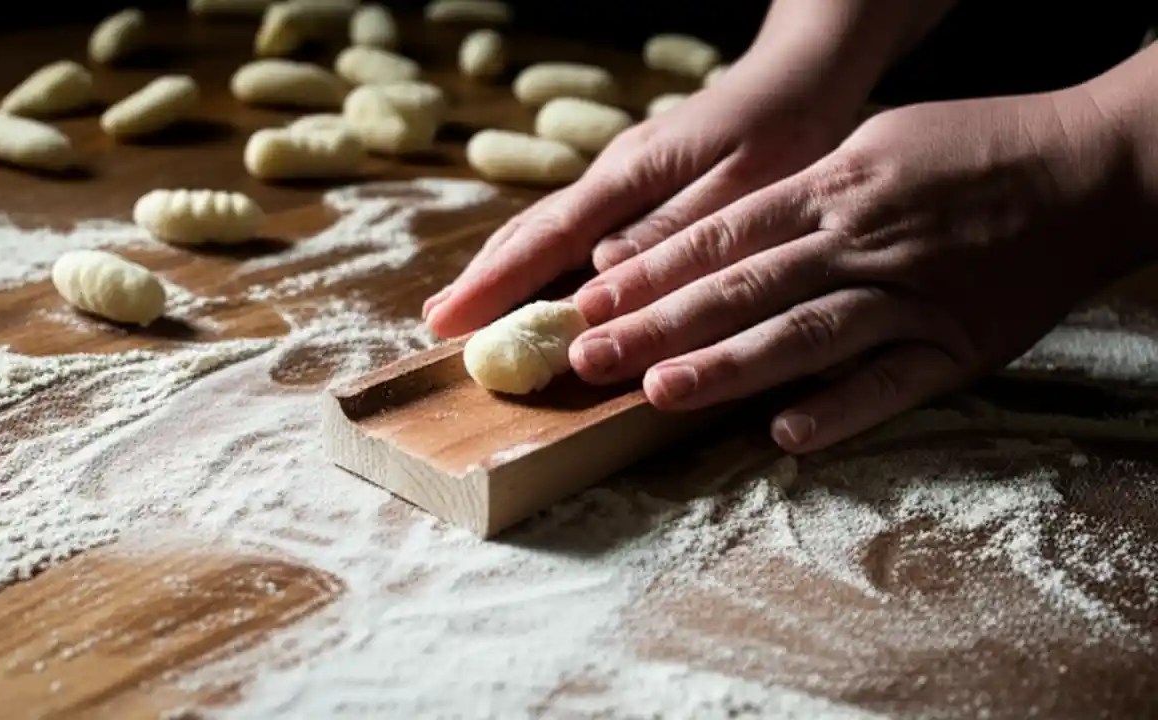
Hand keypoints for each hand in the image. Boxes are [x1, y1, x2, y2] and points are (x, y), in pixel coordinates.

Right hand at [423, 55, 856, 337]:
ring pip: (547, 227)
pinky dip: (539, 258)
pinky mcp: (637, 185)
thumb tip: (602, 271)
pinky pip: (573, 227)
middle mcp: (614, 174)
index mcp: (633, 175)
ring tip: (464, 307)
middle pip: (531, 230)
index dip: (497, 282)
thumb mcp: (747, 183)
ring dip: (502, 268)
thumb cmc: (787, 127)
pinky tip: (532, 282)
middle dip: (482, 277)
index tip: (450, 318)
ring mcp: (621, 178)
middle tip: (436, 323)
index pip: (549, 236)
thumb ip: (678, 228)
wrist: (802, 74)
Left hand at [569, 87, 1143, 452]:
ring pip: (804, 335)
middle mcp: (860, 241)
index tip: (590, 302)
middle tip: (589, 359)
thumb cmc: (968, 151)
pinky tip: (787, 437)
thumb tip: (707, 235)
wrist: (1087, 168)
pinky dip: (841, 409)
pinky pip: (893, 384)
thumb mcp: (871, 145)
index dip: (651, 272)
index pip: (721, 236)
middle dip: (658, 325)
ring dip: (728, 367)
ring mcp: (910, 296)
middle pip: (742, 288)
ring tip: (660, 394)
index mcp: (833, 188)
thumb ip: (793, 194)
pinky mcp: (959, 346)